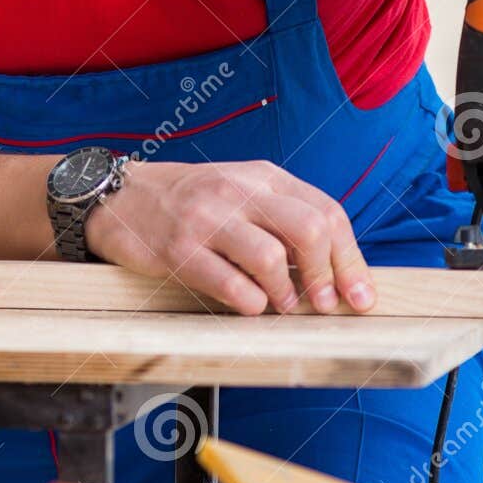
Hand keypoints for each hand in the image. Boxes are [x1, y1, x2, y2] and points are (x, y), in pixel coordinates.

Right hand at [82, 158, 374, 316]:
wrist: (121, 198)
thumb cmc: (192, 202)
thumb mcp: (241, 193)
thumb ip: (283, 218)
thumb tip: (335, 269)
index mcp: (263, 176)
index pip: (327, 212)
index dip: (351, 260)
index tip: (361, 296)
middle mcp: (238, 192)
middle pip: (309, 231)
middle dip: (326, 277)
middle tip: (323, 305)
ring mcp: (207, 219)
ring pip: (272, 259)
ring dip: (286, 294)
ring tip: (281, 305)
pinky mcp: (179, 250)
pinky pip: (231, 286)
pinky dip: (251, 305)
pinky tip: (249, 305)